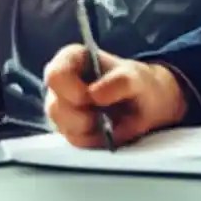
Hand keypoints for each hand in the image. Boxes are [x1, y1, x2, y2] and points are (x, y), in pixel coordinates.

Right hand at [43, 45, 186, 147]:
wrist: (146, 104)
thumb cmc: (137, 83)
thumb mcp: (137, 78)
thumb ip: (119, 82)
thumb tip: (94, 94)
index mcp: (72, 59)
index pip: (56, 75)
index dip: (71, 90)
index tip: (91, 98)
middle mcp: (60, 83)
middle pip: (54, 106)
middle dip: (82, 115)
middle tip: (105, 114)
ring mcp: (60, 107)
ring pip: (62, 126)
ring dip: (89, 128)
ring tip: (109, 120)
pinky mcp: (67, 128)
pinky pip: (74, 140)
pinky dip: (93, 138)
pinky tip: (105, 129)